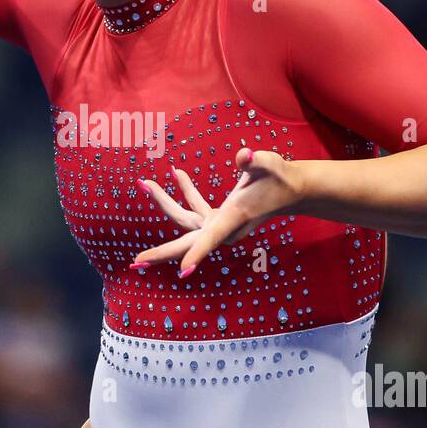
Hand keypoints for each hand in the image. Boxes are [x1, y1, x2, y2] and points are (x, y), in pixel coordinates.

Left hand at [131, 149, 301, 275]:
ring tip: (144, 182)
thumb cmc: (280, 177)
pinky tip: (176, 174)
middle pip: (187, 242)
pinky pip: (194, 209)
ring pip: (185, 220)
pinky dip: (185, 192)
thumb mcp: (270, 163)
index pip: (212, 238)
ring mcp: (220, 224)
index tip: (182, 272)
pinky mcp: (219, 218)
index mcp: (234, 217)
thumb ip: (256, 160)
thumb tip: (243, 155)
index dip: (197, 254)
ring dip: (164, 201)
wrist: (291, 190)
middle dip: (161, 252)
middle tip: (136, 262)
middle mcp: (225, 227)